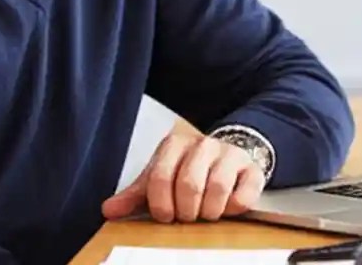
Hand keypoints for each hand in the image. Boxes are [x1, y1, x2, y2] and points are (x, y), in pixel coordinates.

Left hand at [101, 131, 266, 222]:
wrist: (226, 158)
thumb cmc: (188, 171)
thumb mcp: (160, 179)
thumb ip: (135, 195)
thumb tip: (109, 209)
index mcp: (175, 144)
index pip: (160, 177)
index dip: (161, 205)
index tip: (166, 216)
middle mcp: (203, 145)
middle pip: (189, 185)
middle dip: (186, 211)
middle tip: (187, 216)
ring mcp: (230, 155)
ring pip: (218, 190)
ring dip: (209, 211)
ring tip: (206, 213)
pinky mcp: (252, 170)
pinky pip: (243, 197)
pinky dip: (233, 209)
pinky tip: (227, 208)